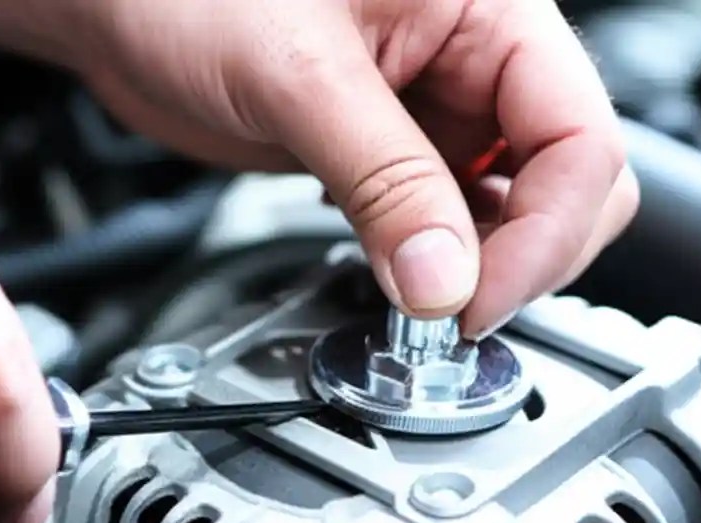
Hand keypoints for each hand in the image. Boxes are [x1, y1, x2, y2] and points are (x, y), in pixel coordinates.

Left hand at [72, 0, 638, 335]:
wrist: (121, 6)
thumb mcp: (300, 76)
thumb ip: (385, 180)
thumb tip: (444, 282)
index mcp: (492, 7)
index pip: (580, 139)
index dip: (546, 235)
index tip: (475, 302)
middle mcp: (478, 58)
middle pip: (565, 183)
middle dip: (522, 258)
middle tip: (449, 314)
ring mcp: (439, 108)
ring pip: (507, 211)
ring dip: (472, 268)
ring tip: (413, 301)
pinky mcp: (393, 149)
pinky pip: (445, 219)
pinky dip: (428, 259)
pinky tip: (391, 270)